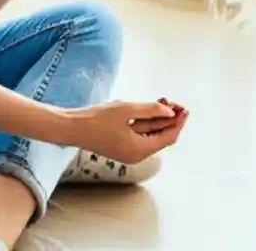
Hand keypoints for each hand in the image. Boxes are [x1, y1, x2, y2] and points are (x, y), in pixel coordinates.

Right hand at [64, 99, 189, 164]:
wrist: (71, 127)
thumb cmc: (96, 119)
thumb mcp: (127, 110)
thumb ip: (151, 110)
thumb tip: (170, 112)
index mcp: (139, 150)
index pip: (168, 137)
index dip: (178, 122)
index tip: (185, 108)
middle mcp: (136, 155)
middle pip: (160, 137)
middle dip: (169, 119)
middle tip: (174, 102)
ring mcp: (128, 152)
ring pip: (150, 135)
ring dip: (158, 119)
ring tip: (163, 101)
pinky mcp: (121, 146)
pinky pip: (140, 134)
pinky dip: (146, 122)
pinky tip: (148, 109)